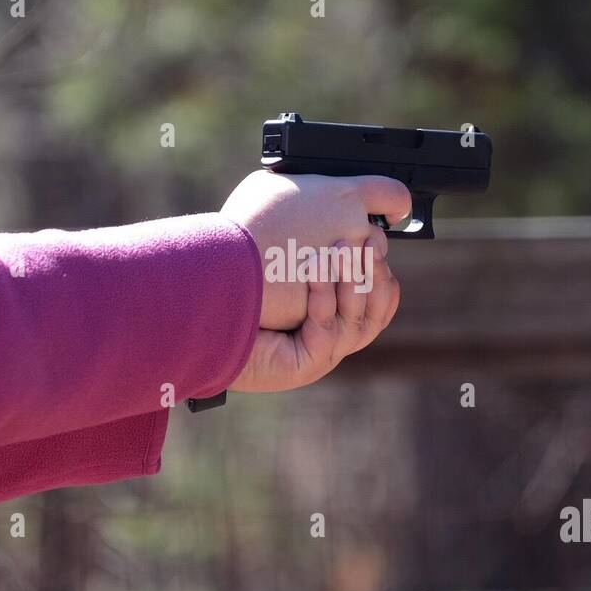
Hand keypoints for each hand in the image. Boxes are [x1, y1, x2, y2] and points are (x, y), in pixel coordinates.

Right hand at [221, 170, 410, 330]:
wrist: (230, 270)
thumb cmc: (245, 223)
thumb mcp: (271, 185)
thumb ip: (302, 184)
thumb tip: (310, 186)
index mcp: (344, 196)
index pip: (391, 193)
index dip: (395, 203)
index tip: (393, 211)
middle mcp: (356, 230)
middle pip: (377, 239)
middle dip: (360, 242)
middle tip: (332, 246)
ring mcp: (352, 269)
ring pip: (365, 272)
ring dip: (349, 271)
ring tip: (314, 270)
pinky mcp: (341, 300)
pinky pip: (347, 300)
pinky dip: (333, 296)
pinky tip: (309, 292)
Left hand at [229, 237, 400, 392]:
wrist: (208, 331)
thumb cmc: (243, 299)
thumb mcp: (287, 272)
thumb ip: (314, 255)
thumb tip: (335, 225)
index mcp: (337, 320)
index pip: (380, 305)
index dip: (382, 276)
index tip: (373, 240)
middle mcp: (334, 341)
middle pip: (374, 315)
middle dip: (373, 275)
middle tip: (365, 241)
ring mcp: (321, 356)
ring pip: (355, 324)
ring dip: (352, 281)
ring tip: (340, 248)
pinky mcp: (305, 365)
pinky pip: (325, 332)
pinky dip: (323, 297)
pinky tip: (315, 269)